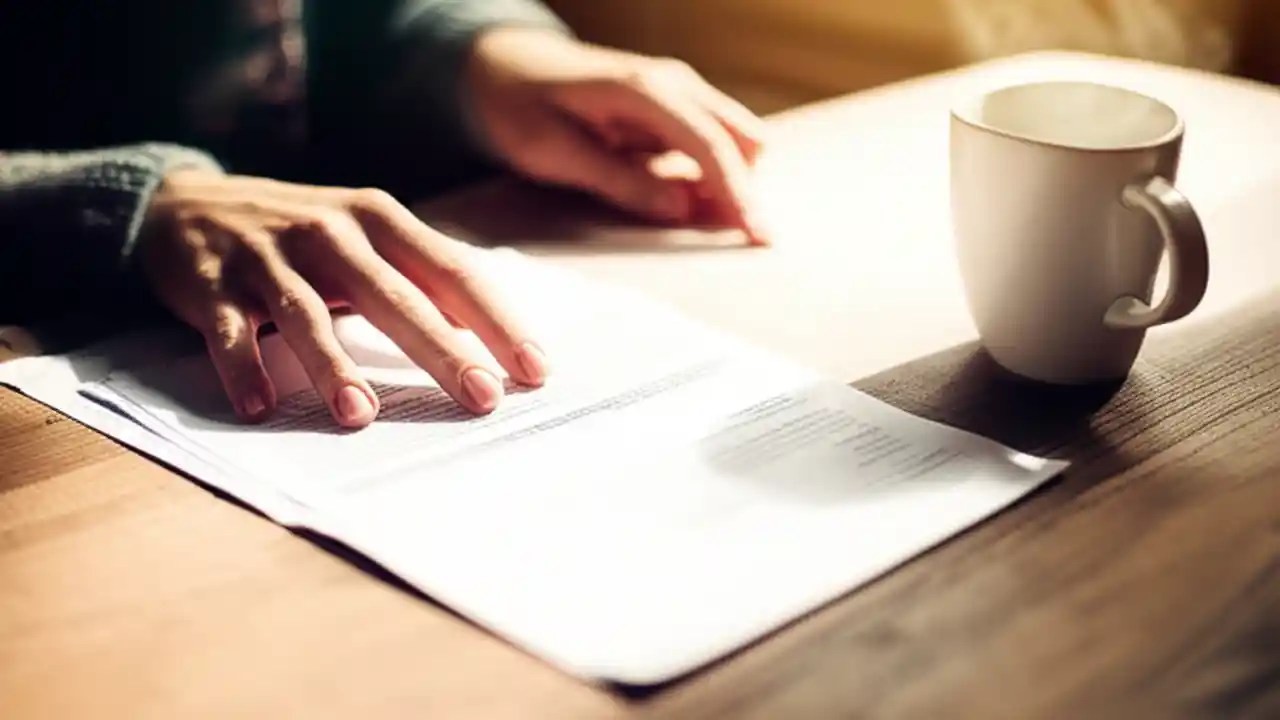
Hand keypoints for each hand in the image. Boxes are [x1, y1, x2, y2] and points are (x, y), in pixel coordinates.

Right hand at [138, 170, 547, 427]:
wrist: (187, 206)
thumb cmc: (303, 237)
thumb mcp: (366, 237)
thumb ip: (421, 276)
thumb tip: (489, 337)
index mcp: (379, 219)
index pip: (451, 271)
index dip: (496, 321)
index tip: (534, 370)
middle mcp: (329, 232)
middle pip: (392, 295)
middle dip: (440, 349)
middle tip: (480, 397)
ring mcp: (268, 258)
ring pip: (308, 315)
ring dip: (333, 366)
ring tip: (361, 415)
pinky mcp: (212, 286)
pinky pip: (229, 331)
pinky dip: (243, 367)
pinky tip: (260, 405)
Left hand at [466, 29, 768, 243]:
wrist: (507, 67)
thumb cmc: (522, 107)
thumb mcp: (555, 152)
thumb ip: (619, 181)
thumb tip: (681, 209)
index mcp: (645, 89)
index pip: (711, 146)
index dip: (738, 195)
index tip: (757, 237)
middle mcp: (675, 83)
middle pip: (743, 140)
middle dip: (742, 190)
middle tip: (727, 239)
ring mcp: (680, 92)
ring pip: (735, 142)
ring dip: (726, 183)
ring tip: (686, 216)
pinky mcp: (676, 109)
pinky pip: (713, 144)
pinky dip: (708, 176)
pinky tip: (675, 197)